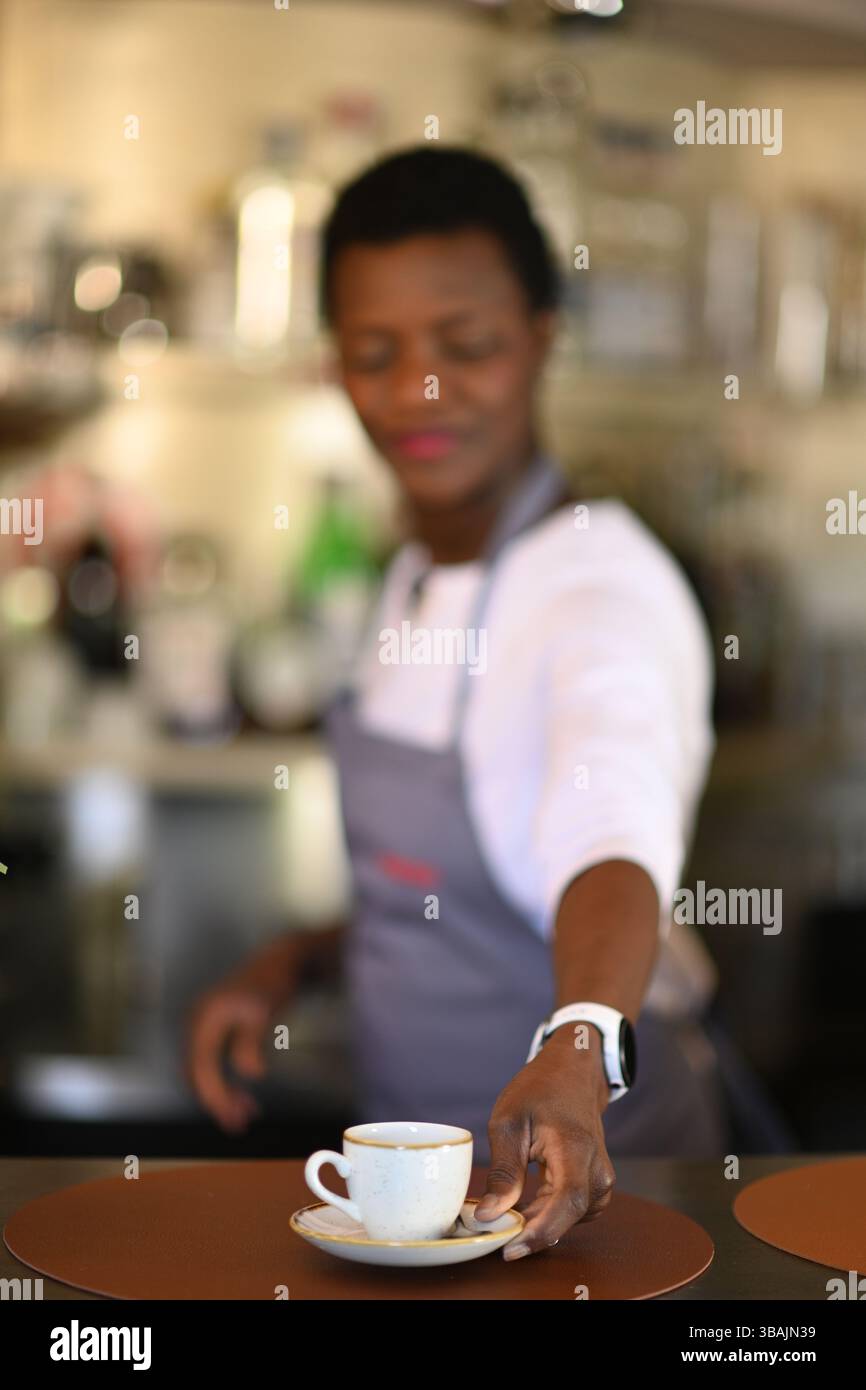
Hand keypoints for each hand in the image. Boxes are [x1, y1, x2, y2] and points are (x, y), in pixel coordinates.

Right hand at [186, 981, 275, 1132]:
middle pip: (196, 1072)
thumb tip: (250, 1073)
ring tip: (245, 1115)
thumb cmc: (272, 983)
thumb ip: (252, 1042)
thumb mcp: (264, 1012)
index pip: (200, 1065)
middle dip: (216, 1100)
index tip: (232, 1114)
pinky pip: (210, 1064)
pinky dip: (223, 1083)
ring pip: (202, 1071)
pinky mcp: (212, 1032)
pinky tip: (242, 1098)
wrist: (280, 962)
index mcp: (204, 1017)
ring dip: (220, 1095)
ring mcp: (202, 1026)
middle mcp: (196, 1022)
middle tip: (239, 1123)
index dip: (213, 1093)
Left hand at [474, 1023, 615, 1257]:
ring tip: (508, 1215)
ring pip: (572, 1217)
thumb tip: (488, 1216)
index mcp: (575, 1147)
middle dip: (532, 1233)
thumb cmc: (539, 1090)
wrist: (571, 1072)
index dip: (539, 1232)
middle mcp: (597, 1166)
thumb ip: (503, 1171)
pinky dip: (550, 1215)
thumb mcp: (509, 1122)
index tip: (509, 1249)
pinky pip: (575, 1210)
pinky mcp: (597, 1182)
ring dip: (540, 1224)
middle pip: (569, 1215)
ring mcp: (602, 1176)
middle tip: (495, 1236)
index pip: (566, 1201)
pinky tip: (526, 1207)